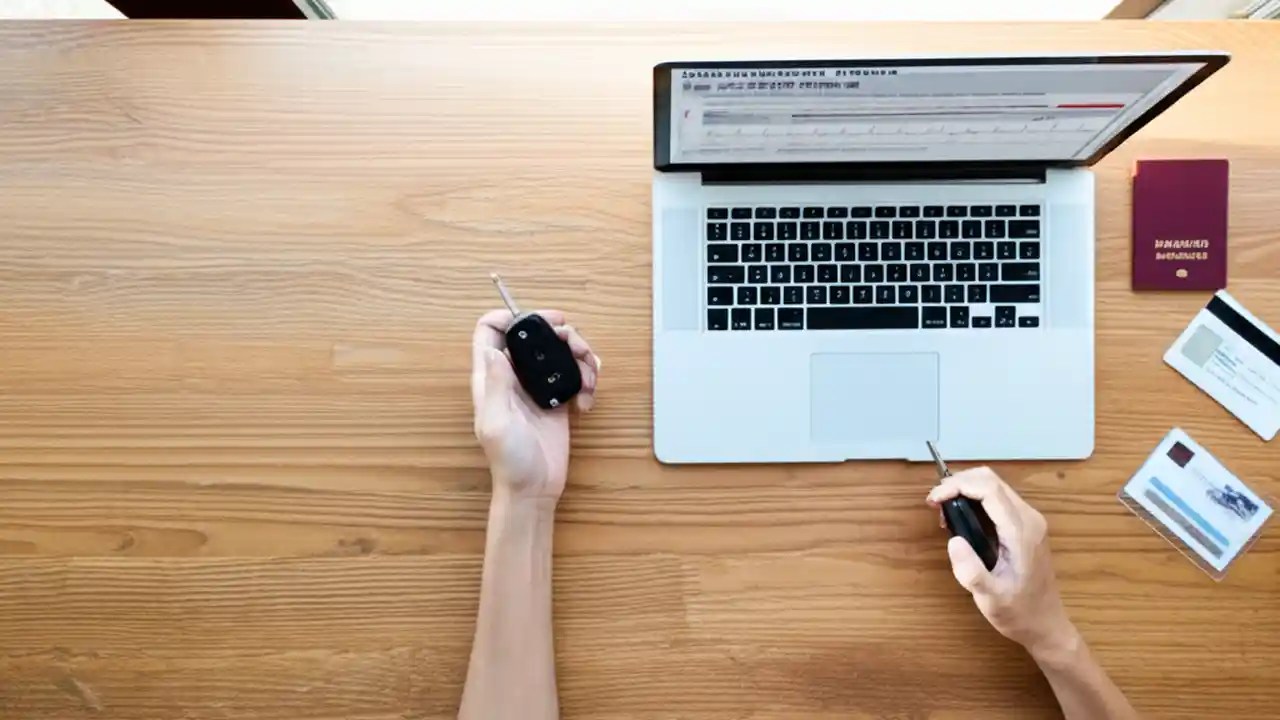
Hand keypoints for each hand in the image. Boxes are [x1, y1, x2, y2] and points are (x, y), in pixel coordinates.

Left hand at [471, 310, 599, 503]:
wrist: (535, 488)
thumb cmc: (510, 461)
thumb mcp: (496, 423)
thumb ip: (496, 385)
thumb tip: (495, 349)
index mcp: (491, 378)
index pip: (489, 331)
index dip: (508, 316)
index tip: (537, 319)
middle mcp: (513, 376)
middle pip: (533, 334)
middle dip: (557, 331)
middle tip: (574, 340)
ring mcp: (537, 386)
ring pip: (558, 350)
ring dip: (579, 354)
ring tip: (589, 377)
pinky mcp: (558, 398)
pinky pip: (575, 373)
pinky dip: (587, 377)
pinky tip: (588, 398)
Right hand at [927, 467, 1078, 657]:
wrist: (1046, 625)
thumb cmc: (1018, 613)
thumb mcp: (990, 598)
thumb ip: (971, 571)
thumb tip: (953, 540)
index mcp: (1021, 531)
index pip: (988, 489)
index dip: (957, 486)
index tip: (933, 501)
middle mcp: (1029, 518)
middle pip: (991, 480)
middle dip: (959, 484)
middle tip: (936, 505)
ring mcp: (1029, 520)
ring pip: (994, 486)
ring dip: (966, 490)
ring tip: (945, 513)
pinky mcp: (1026, 526)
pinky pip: (998, 499)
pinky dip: (975, 499)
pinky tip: (961, 518)